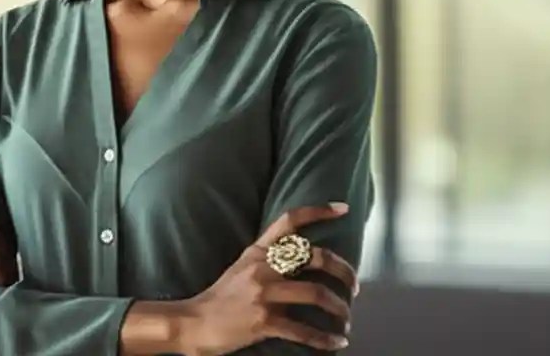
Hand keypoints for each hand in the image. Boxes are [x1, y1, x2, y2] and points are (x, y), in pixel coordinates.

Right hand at [180, 203, 359, 355]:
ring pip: (317, 294)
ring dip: (340, 310)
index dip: (318, 211)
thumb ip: (268, 259)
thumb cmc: (221, 297)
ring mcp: (263, 294)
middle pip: (315, 257)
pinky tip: (336, 343)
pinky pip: (304, 330)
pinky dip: (325, 340)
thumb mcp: (242, 267)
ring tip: (346, 321)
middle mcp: (262, 267)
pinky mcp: (264, 321)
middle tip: (354, 287)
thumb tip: (302, 256)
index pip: (289, 221)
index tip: (343, 208)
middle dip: (344, 272)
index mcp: (258, 252)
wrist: (194, 323)